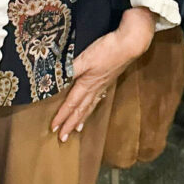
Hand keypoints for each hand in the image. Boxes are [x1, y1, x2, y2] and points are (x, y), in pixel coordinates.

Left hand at [51, 7, 154, 141]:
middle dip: (70, 124)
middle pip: (80, 110)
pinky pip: (98, 98)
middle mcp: (95, 88)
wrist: (129, 45)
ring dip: (82, 118)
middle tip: (63, 139)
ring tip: (77, 129)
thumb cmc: (107, 50)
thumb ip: (70, 69)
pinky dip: (93, 105)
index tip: (54, 129)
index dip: (62, 116)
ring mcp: (103, 84)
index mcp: (87, 84)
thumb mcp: (85, 58)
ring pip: (90, 106)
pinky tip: (94, 104)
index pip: (71, 104)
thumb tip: (54, 79)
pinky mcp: (109, 79)